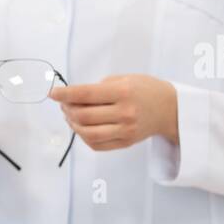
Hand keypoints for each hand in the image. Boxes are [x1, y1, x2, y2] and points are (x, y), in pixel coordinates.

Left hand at [49, 74, 177, 150]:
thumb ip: (99, 88)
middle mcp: (125, 113)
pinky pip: (96, 144)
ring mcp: (125, 131)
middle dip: (67, 109)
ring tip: (71, 116)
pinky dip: (83, 136)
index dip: (65, 94)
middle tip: (64, 104)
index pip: (86, 94)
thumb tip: (71, 98)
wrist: (170, 109)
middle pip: (83, 116)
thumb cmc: (145, 89)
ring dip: (73, 124)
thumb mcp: (124, 79)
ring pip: (87, 133)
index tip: (53, 93)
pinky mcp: (125, 143)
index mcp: (123, 92)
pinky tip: (82, 127)